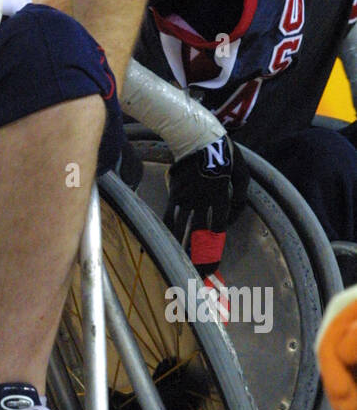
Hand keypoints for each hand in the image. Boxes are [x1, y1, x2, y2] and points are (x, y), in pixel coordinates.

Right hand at [164, 136, 248, 274]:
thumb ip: (240, 195)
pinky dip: (168, 228)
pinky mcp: (175, 192)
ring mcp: (187, 197)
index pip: (217, 229)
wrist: (197, 137)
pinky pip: (170, 213)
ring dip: (182, 244)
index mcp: (220, 197)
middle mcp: (202, 201)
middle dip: (197, 254)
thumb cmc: (225, 153)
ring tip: (181, 261)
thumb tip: (234, 214)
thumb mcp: (243, 173)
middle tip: (196, 272)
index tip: (211, 265)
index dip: (214, 248)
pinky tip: (167, 240)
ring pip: (183, 226)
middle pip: (199, 233)